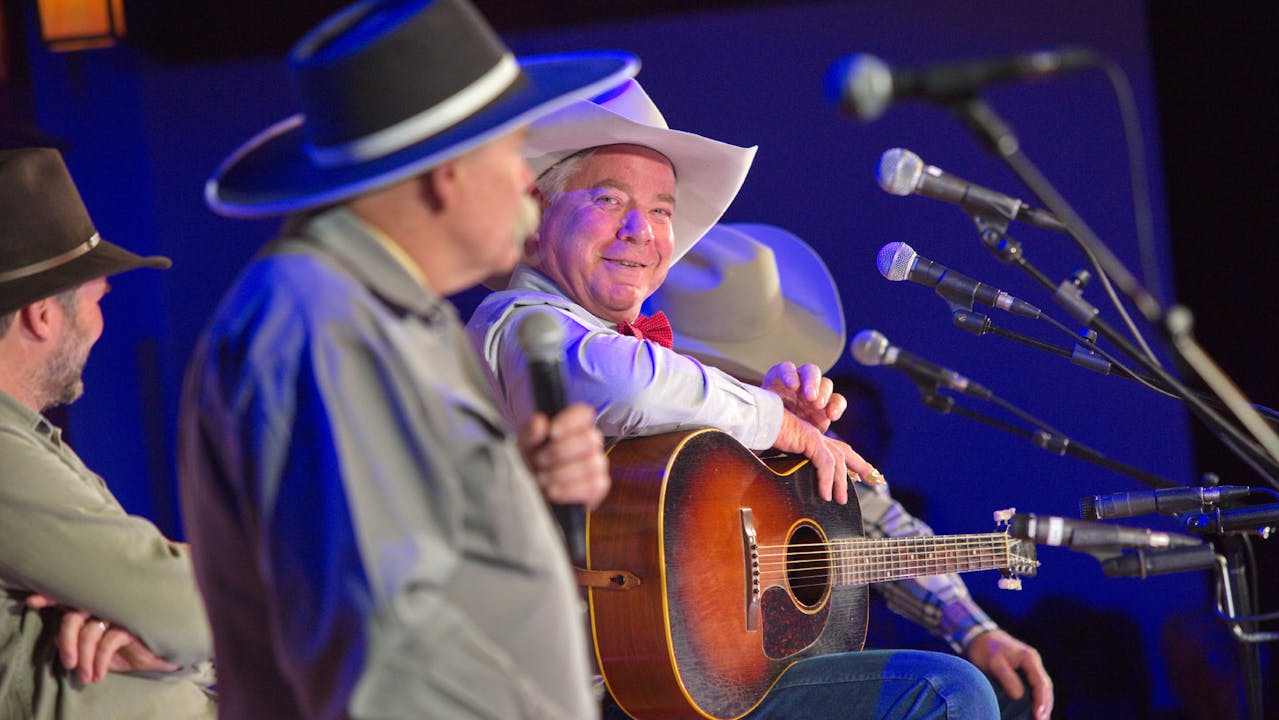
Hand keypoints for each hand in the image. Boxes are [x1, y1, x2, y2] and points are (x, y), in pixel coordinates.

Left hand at [25, 594, 179, 683]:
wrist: (158, 658)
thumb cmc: (126, 650)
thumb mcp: (96, 650)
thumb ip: (76, 640)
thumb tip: (57, 641)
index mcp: (93, 608)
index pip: (70, 598)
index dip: (50, 597)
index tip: (32, 602)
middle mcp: (104, 607)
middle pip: (73, 616)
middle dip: (66, 643)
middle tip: (67, 664)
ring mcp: (119, 613)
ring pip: (88, 631)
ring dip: (83, 659)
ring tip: (85, 677)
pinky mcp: (132, 624)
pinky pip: (107, 642)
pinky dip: (99, 662)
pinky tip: (99, 674)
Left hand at [518, 402, 609, 508]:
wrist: (528, 493)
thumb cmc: (529, 465)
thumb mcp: (522, 448)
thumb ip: (529, 434)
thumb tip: (540, 422)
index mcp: (572, 426)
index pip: (584, 413)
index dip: (570, 421)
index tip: (552, 433)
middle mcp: (589, 443)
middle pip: (589, 439)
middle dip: (560, 452)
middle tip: (539, 460)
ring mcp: (596, 464)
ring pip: (591, 464)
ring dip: (561, 473)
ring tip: (541, 479)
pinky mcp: (598, 486)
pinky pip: (594, 485)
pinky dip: (570, 489)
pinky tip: (553, 491)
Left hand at [762, 362, 845, 431]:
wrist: (780, 437)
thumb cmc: (767, 421)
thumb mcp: (761, 412)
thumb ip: (760, 409)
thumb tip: (748, 411)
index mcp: (780, 379)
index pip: (785, 369)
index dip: (789, 374)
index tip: (791, 385)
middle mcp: (800, 382)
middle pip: (810, 371)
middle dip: (812, 382)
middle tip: (810, 397)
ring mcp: (815, 393)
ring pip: (826, 384)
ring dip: (824, 393)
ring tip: (819, 406)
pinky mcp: (827, 406)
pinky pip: (837, 400)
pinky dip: (837, 406)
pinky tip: (832, 415)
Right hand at [772, 410, 880, 503]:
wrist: (754, 421)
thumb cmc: (762, 437)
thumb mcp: (780, 457)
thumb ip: (790, 467)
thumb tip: (791, 486)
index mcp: (810, 439)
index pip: (837, 450)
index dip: (851, 461)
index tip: (861, 475)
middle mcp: (815, 436)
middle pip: (845, 452)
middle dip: (861, 466)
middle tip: (876, 480)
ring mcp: (814, 436)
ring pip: (837, 461)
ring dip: (841, 482)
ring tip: (840, 500)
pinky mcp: (809, 439)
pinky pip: (825, 463)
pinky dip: (827, 479)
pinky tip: (825, 494)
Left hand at [966, 629, 1052, 719]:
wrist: (980, 637)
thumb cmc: (986, 649)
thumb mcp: (994, 662)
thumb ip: (1007, 678)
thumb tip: (1019, 697)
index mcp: (1029, 658)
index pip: (1040, 683)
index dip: (1041, 701)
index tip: (1039, 716)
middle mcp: (1034, 663)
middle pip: (1045, 687)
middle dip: (1045, 706)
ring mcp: (1031, 668)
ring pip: (1042, 689)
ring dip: (1043, 705)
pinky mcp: (1025, 673)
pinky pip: (1034, 688)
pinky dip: (1036, 700)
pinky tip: (1035, 712)